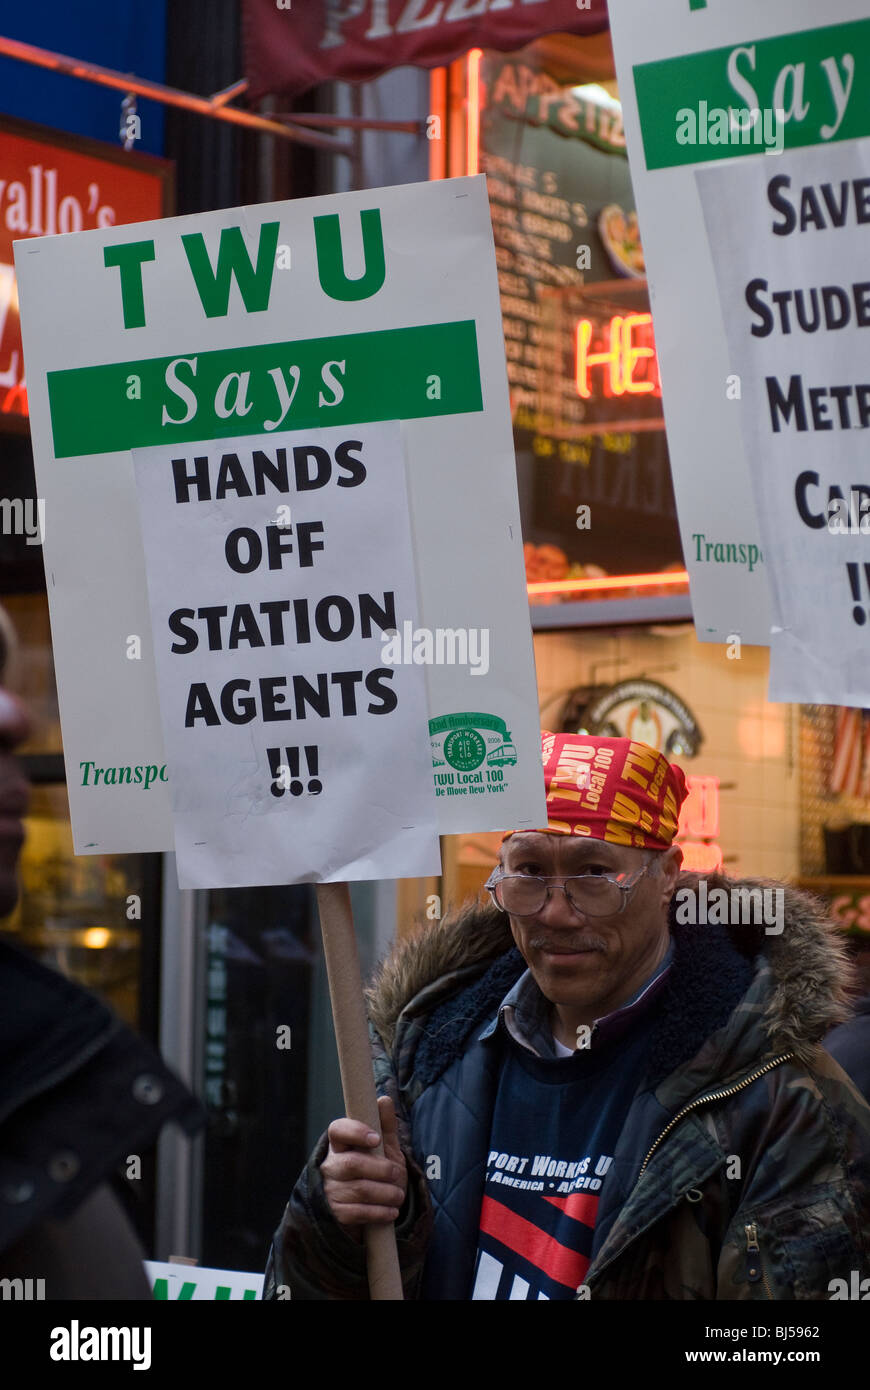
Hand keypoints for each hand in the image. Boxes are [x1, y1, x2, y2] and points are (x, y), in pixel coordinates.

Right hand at [321, 1095, 407, 1240]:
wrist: (369, 1209)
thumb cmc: (376, 1171)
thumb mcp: (384, 1147)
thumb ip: (384, 1125)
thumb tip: (383, 1099)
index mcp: (340, 1144)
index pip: (338, 1130)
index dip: (355, 1132)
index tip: (375, 1138)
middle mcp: (331, 1166)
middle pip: (352, 1164)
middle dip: (380, 1170)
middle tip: (397, 1174)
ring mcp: (331, 1190)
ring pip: (359, 1190)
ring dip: (385, 1193)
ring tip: (398, 1195)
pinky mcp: (336, 1213)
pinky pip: (358, 1212)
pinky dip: (379, 1212)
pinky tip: (392, 1210)